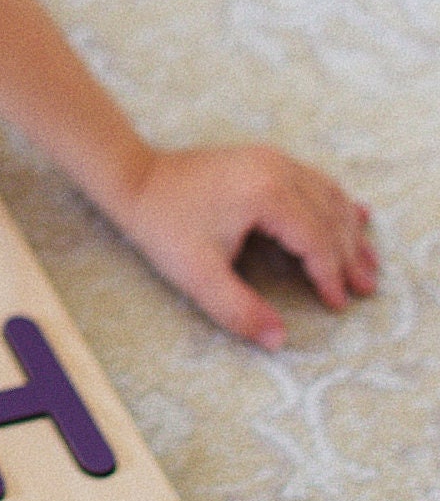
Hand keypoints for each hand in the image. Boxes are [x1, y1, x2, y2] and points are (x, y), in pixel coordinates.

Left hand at [111, 142, 377, 347]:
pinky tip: (357, 215)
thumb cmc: (163, 225)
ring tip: (366, 264)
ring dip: (350, 230)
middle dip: (350, 255)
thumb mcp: (196, 275)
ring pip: (329, 196)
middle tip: (366, 289)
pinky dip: (337, 203)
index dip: (329, 274)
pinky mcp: (264, 160)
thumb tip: (277, 340)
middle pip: (330, 216)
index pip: (315, 239)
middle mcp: (277, 169)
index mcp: (266, 193)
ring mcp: (272, 159)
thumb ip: (237, 309)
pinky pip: (315, 181)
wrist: (134, 179)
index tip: (338, 304)